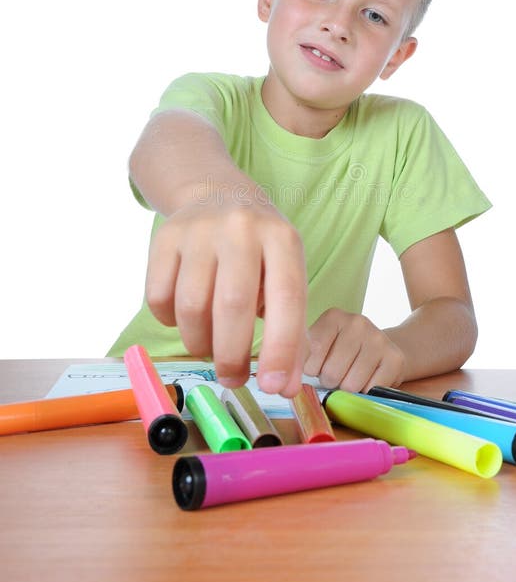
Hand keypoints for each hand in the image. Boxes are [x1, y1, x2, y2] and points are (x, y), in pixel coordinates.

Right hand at [145, 199, 306, 396]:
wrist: (217, 194)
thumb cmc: (259, 251)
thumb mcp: (284, 276)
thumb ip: (290, 332)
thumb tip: (282, 386)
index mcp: (282, 239)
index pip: (286, 297)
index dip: (280, 347)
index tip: (272, 387)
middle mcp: (241, 228)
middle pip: (232, 304)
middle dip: (231, 355)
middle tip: (233, 379)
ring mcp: (199, 230)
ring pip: (191, 307)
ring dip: (199, 342)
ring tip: (210, 345)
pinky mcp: (164, 237)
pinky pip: (159, 298)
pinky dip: (171, 322)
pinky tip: (187, 316)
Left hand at [304, 308, 405, 392]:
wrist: (382, 350)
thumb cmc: (343, 353)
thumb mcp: (321, 347)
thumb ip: (304, 357)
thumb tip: (287, 380)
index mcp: (333, 317)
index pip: (311, 352)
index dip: (311, 370)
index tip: (316, 367)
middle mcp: (357, 322)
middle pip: (330, 372)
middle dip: (331, 381)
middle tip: (338, 373)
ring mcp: (378, 339)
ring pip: (350, 384)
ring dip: (348, 389)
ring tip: (352, 375)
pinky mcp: (395, 358)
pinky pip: (371, 390)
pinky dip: (366, 393)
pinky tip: (369, 379)